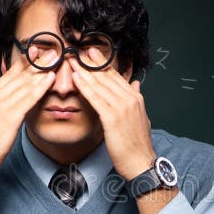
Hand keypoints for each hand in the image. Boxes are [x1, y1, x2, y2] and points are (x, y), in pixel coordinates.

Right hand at [0, 47, 57, 177]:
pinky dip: (41, 87)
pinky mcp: (11, 117)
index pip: (9, 74)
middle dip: (36, 62)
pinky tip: (50, 79)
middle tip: (51, 50)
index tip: (35, 52)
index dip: (24, 62)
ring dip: (42, 70)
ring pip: (26, 84)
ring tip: (55, 60)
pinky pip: (29, 98)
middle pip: (20, 75)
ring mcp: (2, 106)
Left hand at [69, 49, 154, 180]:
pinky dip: (85, 87)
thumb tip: (136, 84)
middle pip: (107, 77)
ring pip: (100, 85)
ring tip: (72, 61)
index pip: (116, 77)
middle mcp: (130, 99)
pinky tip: (76, 79)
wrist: (141, 162)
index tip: (91, 53)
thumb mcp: (141, 117)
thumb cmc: (138, 144)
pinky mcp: (112, 118)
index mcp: (135, 98)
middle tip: (77, 51)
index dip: (102, 64)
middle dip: (91, 63)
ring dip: (84, 72)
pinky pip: (96, 99)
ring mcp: (122, 108)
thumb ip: (136, 99)